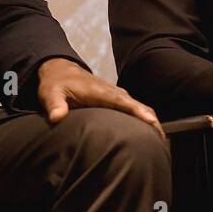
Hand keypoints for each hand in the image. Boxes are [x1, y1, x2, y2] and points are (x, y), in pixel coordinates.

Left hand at [37, 58, 163, 137]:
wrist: (61, 70)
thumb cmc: (56, 83)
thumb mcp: (50, 93)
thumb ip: (54, 105)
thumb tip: (57, 117)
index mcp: (101, 92)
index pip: (124, 102)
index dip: (139, 112)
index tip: (152, 122)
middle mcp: (114, 93)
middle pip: (140, 106)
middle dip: (153, 122)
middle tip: (162, 141)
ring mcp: (118, 96)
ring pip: (141, 108)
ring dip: (152, 122)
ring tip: (160, 141)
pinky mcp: (119, 100)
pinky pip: (137, 109)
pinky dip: (146, 119)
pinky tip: (150, 133)